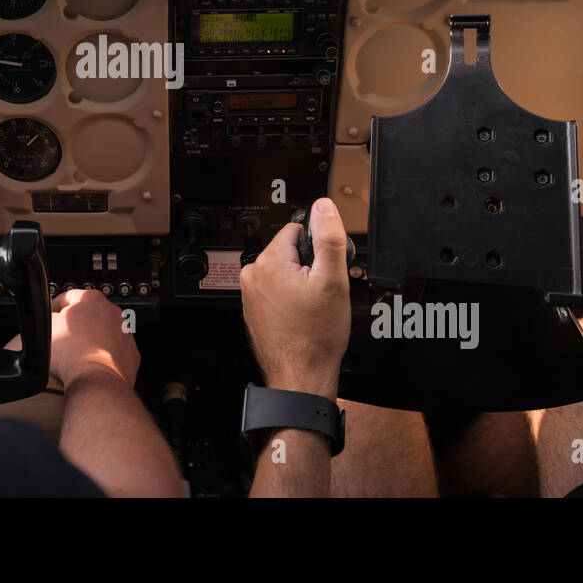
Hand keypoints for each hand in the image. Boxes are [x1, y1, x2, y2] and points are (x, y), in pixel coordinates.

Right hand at [48, 288, 139, 387]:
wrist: (95, 381)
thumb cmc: (72, 352)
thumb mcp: (46, 327)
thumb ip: (45, 317)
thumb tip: (45, 319)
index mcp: (92, 299)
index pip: (67, 297)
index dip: (53, 308)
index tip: (48, 319)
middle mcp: (113, 312)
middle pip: (87, 315)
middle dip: (75, 325)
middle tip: (61, 340)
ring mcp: (125, 333)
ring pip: (103, 333)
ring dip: (91, 340)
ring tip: (76, 355)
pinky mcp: (131, 354)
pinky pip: (114, 352)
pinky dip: (104, 357)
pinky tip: (92, 365)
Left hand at [239, 197, 351, 398]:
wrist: (301, 375)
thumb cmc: (315, 336)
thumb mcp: (332, 280)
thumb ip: (328, 238)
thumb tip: (323, 207)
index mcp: (267, 263)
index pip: (296, 230)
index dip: (317, 248)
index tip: (324, 269)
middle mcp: (252, 275)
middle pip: (289, 250)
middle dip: (308, 266)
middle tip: (320, 292)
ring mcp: (250, 293)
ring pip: (284, 271)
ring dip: (300, 283)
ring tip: (311, 307)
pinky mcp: (254, 308)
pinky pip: (277, 290)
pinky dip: (291, 298)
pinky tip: (301, 316)